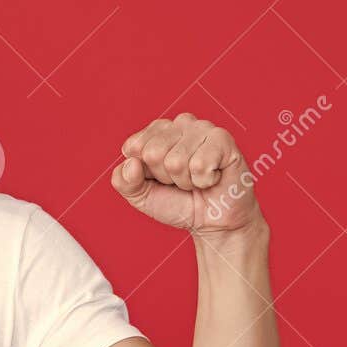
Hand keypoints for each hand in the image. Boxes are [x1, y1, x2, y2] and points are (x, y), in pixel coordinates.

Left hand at [110, 113, 261, 234]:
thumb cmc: (178, 203)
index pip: (134, 146)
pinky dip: (204, 181)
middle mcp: (180, 124)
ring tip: (197, 181)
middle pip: (153, 153)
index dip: (146, 172)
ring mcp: (202, 128)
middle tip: (182, 182)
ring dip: (186, 181)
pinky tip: (213, 178)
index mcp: (157, 131)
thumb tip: (131, 163)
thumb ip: (124, 181)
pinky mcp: (222, 139)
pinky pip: (200, 164)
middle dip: (166, 177)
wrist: (212, 222)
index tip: (162, 179)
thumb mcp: (141, 196)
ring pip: (176, 160)